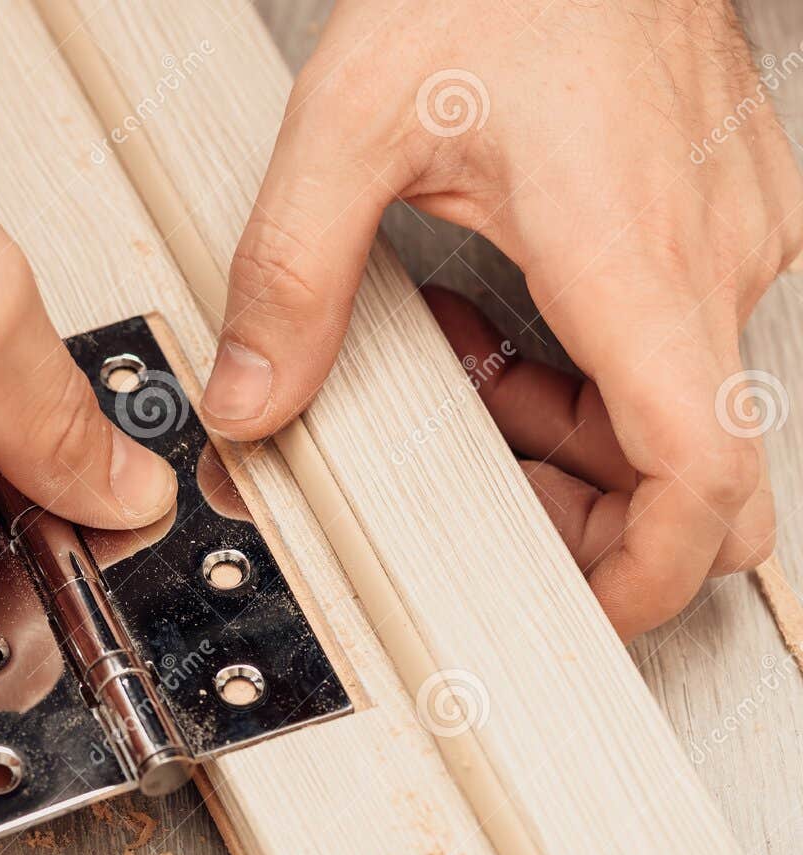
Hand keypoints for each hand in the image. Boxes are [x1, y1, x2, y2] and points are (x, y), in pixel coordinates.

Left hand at [205, 0, 802, 637]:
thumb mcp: (355, 121)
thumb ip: (291, 271)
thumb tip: (248, 396)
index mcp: (633, 259)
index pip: (702, 472)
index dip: (650, 570)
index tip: (587, 609)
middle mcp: (708, 259)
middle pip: (697, 466)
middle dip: (595, 515)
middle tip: (490, 504)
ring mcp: (729, 235)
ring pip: (688, 410)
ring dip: (582, 440)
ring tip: (472, 392)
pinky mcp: (720, 211)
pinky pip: (678, 341)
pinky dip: (596, 374)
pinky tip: (507, 331)